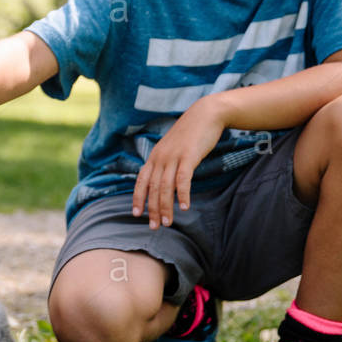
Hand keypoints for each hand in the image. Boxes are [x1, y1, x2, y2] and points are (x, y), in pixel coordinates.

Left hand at [132, 97, 226, 228]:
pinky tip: (185, 207)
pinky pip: (183, 179)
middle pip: (152, 188)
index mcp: (154, 156)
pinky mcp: (188, 156)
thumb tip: (163, 181)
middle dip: (152, 209)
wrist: (205, 114)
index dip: (138, 198)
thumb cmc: (190, 134)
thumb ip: (166, 163)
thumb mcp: (172, 148)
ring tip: (167, 223)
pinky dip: (183, 194)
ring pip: (165, 187)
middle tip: (154, 227)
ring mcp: (173, 156)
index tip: (136, 214)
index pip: (141, 181)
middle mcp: (160, 157)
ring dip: (165, 207)